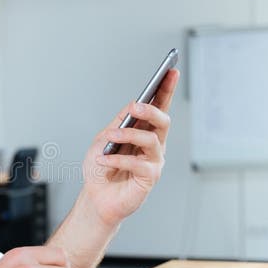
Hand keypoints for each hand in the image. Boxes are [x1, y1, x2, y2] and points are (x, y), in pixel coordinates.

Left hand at [82, 68, 179, 228]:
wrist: (95, 197)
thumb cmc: (101, 169)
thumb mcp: (104, 139)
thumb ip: (120, 122)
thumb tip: (134, 105)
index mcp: (144, 131)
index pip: (159, 106)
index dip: (167, 88)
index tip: (171, 70)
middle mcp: (153, 145)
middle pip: (163, 120)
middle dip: (151, 110)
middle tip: (136, 107)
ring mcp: (154, 161)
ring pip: (152, 140)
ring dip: (128, 135)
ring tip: (111, 137)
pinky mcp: (150, 177)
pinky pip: (138, 163)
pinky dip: (118, 159)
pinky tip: (105, 160)